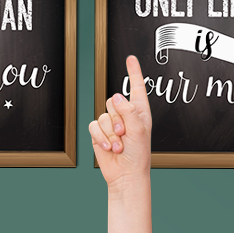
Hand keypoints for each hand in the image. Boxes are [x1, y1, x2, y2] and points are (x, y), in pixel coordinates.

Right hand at [90, 55, 151, 187]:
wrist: (126, 173)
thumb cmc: (138, 154)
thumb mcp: (139, 130)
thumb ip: (128, 111)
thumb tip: (115, 97)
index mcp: (139, 111)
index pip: (136, 87)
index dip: (133, 72)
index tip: (130, 58)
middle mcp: (124, 115)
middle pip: (113, 101)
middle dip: (118, 119)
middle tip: (125, 134)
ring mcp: (111, 124)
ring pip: (103, 115)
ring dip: (110, 133)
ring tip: (119, 145)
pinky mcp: (98, 133)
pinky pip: (93, 126)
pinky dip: (100, 137)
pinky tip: (108, 146)